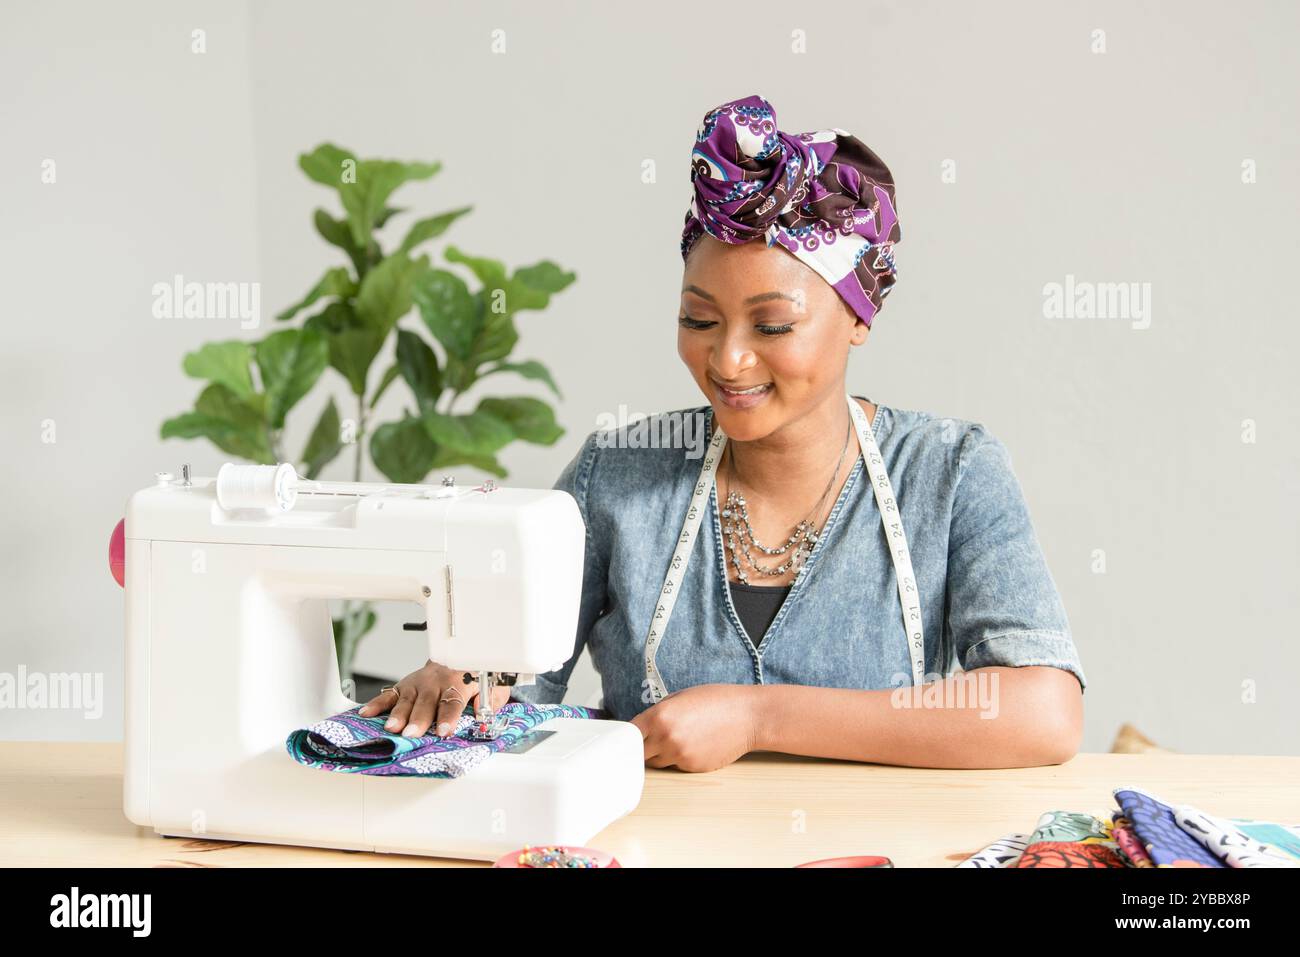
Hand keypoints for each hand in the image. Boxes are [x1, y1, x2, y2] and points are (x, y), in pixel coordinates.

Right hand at [357, 659, 510, 737]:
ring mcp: (418, 683)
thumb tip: (484, 714)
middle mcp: (436, 682)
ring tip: (391, 727)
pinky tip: (366, 714)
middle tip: (412, 733)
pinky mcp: (405, 685)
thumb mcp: (493, 686)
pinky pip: (390, 694)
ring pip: (407, 699)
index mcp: (458, 682)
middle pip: (427, 702)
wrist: (459, 655)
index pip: (453, 701)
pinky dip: (377, 704)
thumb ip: (491, 700)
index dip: (449, 717)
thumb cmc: (476, 676)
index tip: (444, 731)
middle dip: (419, 719)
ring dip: (398, 714)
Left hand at [630, 683, 759, 771]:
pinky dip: (679, 759)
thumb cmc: (717, 701)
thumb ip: (658, 713)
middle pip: (639, 753)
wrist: (748, 716)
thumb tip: (642, 728)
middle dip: (642, 747)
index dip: (628, 736)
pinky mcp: (692, 767)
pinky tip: (695, 744)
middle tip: (651, 740)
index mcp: (659, 716)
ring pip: (657, 762)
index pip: (629, 734)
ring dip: (660, 754)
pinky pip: (676, 766)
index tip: (627, 737)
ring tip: (679, 738)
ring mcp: (680, 755)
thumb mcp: (680, 697)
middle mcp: (666, 738)